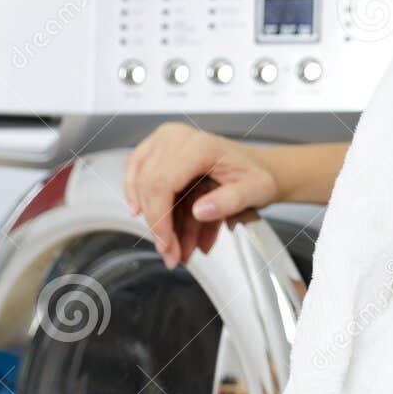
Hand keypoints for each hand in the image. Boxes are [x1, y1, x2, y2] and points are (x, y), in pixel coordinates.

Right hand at [124, 123, 279, 269]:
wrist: (256, 165)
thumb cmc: (255, 176)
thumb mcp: (256, 191)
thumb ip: (231, 201)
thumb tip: (200, 211)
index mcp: (200, 146)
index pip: (162, 185)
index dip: (159, 220)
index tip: (167, 246)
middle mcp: (177, 138)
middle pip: (149, 187)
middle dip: (158, 227)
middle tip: (173, 256)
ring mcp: (164, 140)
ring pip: (140, 184)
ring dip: (154, 220)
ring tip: (174, 248)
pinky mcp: (156, 146)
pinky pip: (136, 174)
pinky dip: (141, 200)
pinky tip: (151, 220)